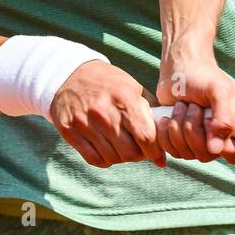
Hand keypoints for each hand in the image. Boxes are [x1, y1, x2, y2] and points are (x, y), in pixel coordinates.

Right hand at [49, 62, 166, 168]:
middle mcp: (103, 112)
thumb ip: (149, 113)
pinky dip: (105, 159)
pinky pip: (94, 159)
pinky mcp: (70, 132)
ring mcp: (84, 123)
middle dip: (139, 154)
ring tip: (121, 145)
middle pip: (130, 153)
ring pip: (113, 158)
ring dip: (121, 157)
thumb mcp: (132, 87)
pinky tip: (107, 148)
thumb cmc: (108, 82)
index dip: (155, 150)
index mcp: (123, 98)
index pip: (146, 136)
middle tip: (138, 147)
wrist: (69, 75)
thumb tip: (165, 144)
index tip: (156, 151)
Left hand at [156, 52, 234, 165]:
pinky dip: (166, 132)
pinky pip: (172, 150)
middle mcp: (221, 139)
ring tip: (181, 106)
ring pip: (187, 154)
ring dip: (179, 127)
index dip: (221, 144)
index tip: (209, 121)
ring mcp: (200, 143)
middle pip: (206, 155)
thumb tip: (215, 150)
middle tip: (193, 106)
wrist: (179, 70)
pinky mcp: (181, 143)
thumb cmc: (203, 77)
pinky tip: (167, 116)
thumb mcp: (219, 91)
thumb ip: (224, 120)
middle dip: (194, 128)